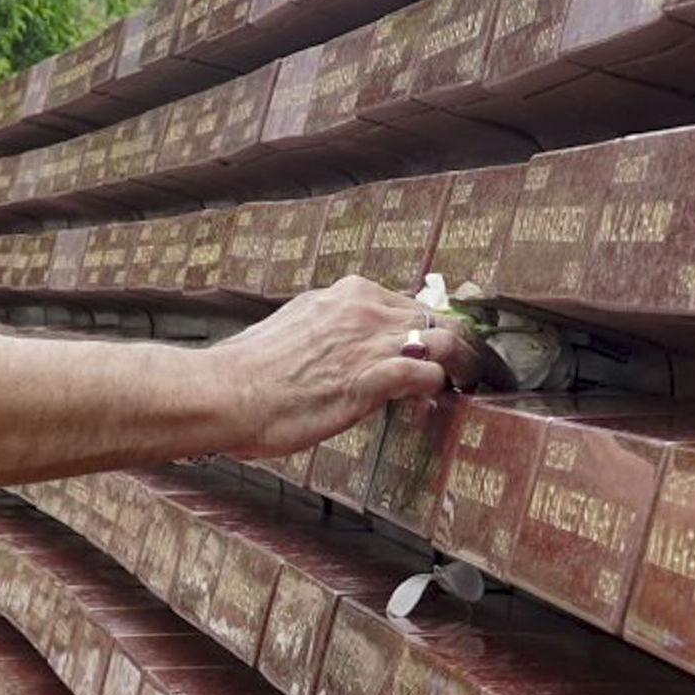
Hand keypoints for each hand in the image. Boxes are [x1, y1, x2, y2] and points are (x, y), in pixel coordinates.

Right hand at [206, 276, 477, 456]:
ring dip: (463, 363)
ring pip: (446, 340)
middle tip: (469, 367)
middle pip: (435, 317)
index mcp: (343, 294)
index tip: (431, 346)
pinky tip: (437, 399)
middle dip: (458, 343)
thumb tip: (337, 349)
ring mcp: (369, 341)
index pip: (404, 303)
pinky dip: (439, 388)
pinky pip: (429, 374)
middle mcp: (362, 308)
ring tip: (469, 382)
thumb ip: (326, 332)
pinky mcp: (371, 377)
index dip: (425, 328)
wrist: (225, 392)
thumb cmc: (248, 372)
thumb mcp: (294, 330)